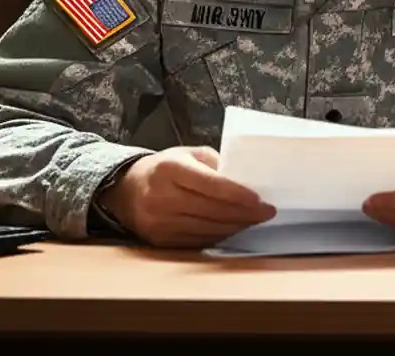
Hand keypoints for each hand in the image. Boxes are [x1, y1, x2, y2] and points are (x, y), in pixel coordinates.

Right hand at [98, 145, 274, 247]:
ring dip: (236, 226)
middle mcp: (161, 197)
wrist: (126, 191)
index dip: (238, 194)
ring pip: (208, 229)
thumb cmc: (165, 168)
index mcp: (169, 169)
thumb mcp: (188, 154)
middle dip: (245, 213)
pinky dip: (220, 235)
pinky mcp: (160, 240)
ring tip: (255, 220)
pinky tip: (234, 228)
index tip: (261, 200)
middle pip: (213, 211)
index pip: (211, 185)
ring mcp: (159, 222)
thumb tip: (246, 180)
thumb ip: (215, 164)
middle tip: (267, 212)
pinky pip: (199, 240)